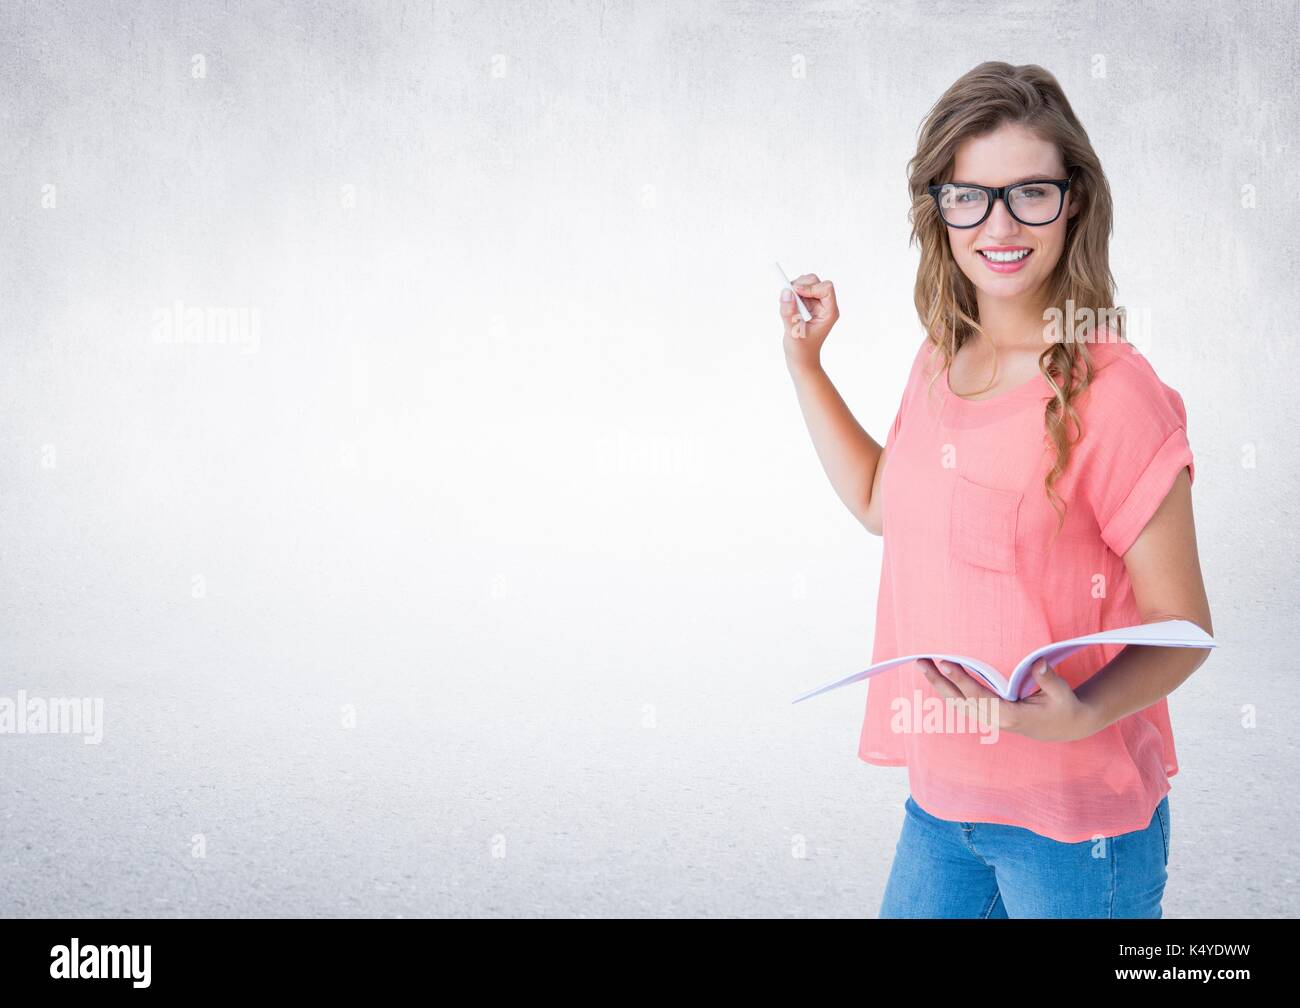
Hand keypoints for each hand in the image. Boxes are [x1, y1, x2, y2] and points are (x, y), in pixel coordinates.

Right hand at [780, 273, 838, 367]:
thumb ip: (789, 313)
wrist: (801, 360)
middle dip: (801, 285)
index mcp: (829, 312)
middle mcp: (824, 306)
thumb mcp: (793, 333)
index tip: (796, 293)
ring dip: (794, 289)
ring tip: (787, 304)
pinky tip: (787, 307)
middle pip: (816, 282)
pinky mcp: (806, 306)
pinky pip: (799, 291)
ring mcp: (815, 305)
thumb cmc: (801, 351)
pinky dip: (790, 294)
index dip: (811, 287)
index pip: (826, 289)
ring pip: (807, 283)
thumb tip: (785, 292)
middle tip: (788, 296)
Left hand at [918, 657, 1100, 742]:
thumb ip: (1049, 679)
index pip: (980, 697)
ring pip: (958, 704)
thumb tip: (1038, 663)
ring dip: (939, 685)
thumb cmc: (1064, 707)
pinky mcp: (989, 715)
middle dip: (939, 682)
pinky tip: (938, 677)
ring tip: (923, 665)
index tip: (946, 663)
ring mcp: (991, 719)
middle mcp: (996, 719)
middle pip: (961, 701)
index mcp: (1011, 715)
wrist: (1065, 727)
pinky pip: (963, 703)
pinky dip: (948, 690)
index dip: (961, 680)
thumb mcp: (1063, 693)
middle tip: (921, 662)